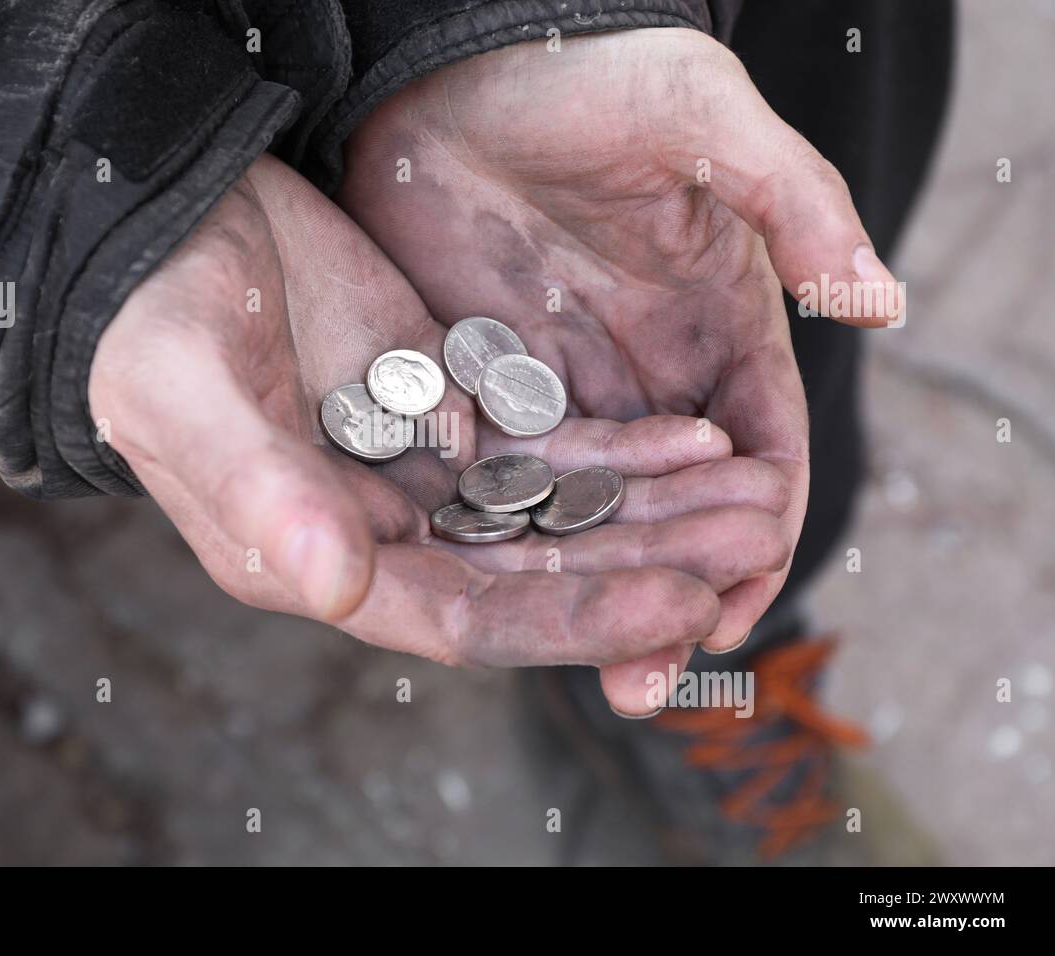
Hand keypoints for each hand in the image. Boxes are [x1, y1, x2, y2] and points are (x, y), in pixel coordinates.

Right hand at [90, 153, 790, 687]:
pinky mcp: (450, 407)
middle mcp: (383, 534)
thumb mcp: (188, 393)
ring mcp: (422, 472)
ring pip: (559, 512)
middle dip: (648, 564)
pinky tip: (700, 441)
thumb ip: (262, 492)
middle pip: (536, 572)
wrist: (168, 226)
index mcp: (318, 559)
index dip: (573, 618)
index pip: (466, 618)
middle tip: (755, 539)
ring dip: (657, 511)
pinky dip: (625, 447)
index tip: (678, 603)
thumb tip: (340, 586)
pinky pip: (553, 442)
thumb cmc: (151, 318)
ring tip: (758, 496)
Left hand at [339, 28, 899, 707]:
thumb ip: (795, 207)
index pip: (760, 450)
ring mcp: (568, 381)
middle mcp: (651, 370)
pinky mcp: (488, 379)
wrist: (467, 56)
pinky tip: (498, 595)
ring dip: (592, 587)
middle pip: (675, 504)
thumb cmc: (597, 73)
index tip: (729, 603)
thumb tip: (885, 305)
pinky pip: (508, 474)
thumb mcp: (707, 123)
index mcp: (723, 323)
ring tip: (583, 667)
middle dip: (671, 589)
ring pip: (593, 508)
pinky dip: (516, 536)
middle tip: (646, 678)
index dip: (754, 532)